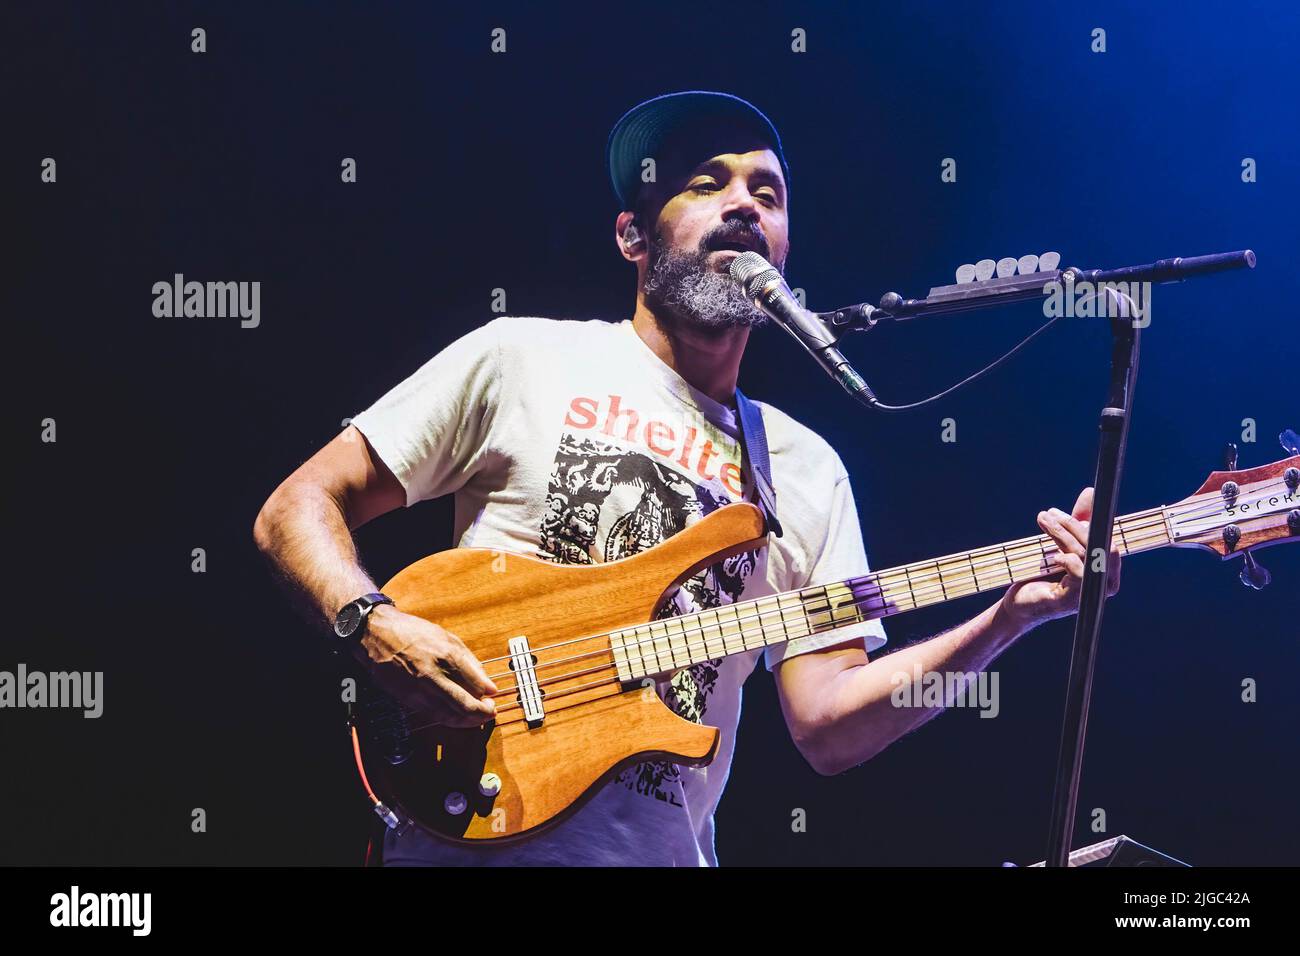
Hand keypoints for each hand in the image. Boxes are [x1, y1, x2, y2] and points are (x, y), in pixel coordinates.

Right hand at [355, 604, 498, 727]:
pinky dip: (450, 720)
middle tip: (490, 711)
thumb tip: (488, 684)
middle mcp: (435, 674)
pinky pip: (434, 715)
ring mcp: (420, 689)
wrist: (377, 634)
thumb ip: (469, 661)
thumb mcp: (446, 637)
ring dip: (468, 721)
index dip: (489, 694)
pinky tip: (458, 718)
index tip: (494, 696)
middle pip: (466, 704)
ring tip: (477, 718)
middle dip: (483, 713)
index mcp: (447, 655)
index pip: (477, 683)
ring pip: (450, 714)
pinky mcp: (408, 699)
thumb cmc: (412, 633)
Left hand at [999, 487, 1121, 631]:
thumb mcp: (1063, 544)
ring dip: (1061, 534)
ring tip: (1043, 521)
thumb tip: (1090, 492)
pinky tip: (1052, 557)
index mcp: (1109, 571)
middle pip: (1099, 544)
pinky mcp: (1072, 601)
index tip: (1068, 509)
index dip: (1091, 521)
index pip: (1108, 539)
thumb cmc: (1046, 574)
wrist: (1021, 602)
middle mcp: (1106, 585)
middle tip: (1050, 514)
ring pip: (1084, 553)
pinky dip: (1066, 559)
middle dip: (1073, 525)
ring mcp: (1090, 594)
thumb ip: (1080, 521)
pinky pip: (1078, 572)